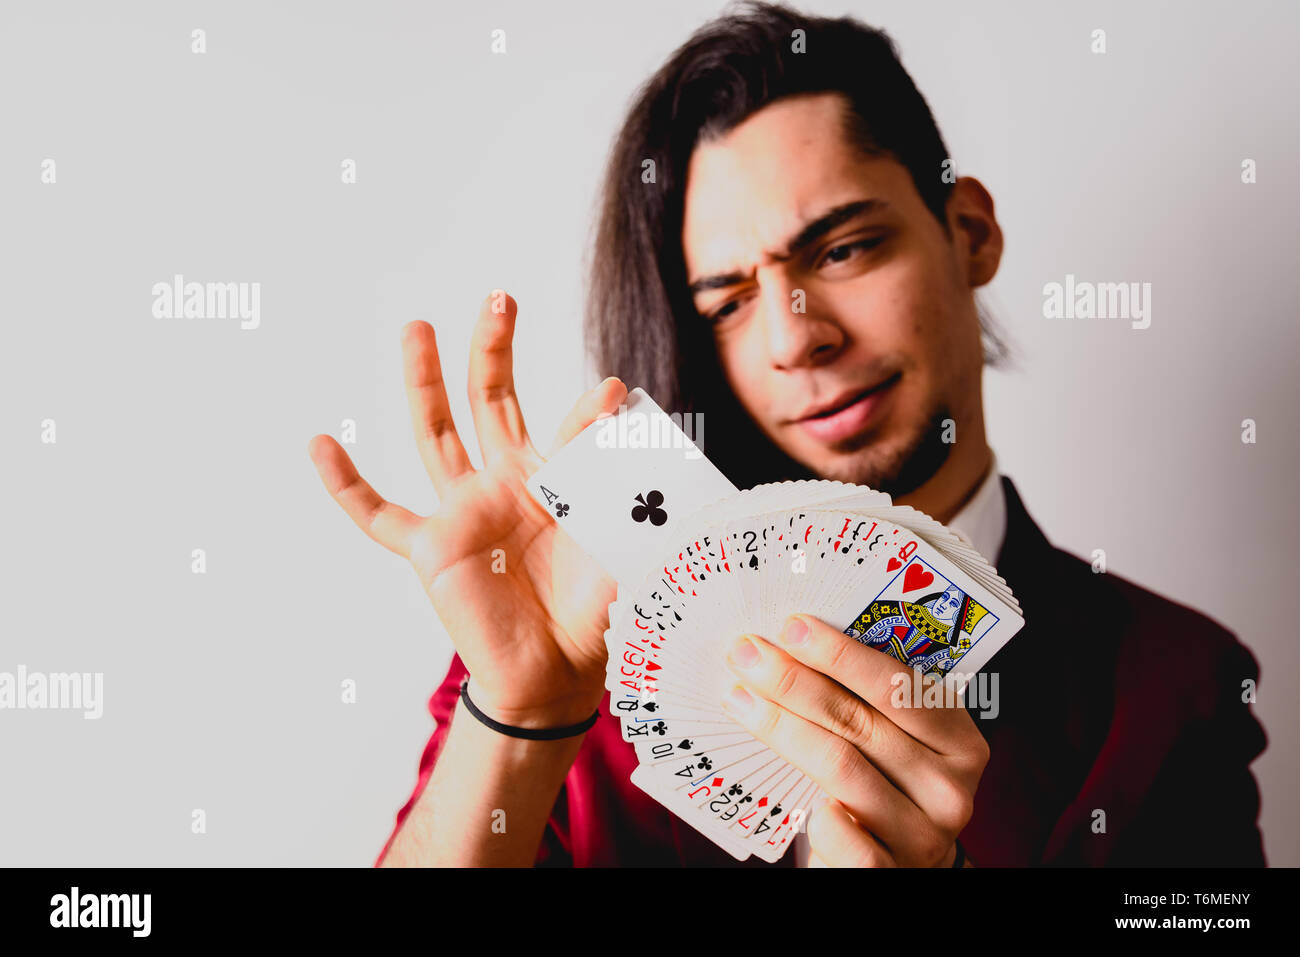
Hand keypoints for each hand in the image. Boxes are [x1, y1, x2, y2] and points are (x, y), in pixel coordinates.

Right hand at [308, 291, 626, 726]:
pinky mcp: (431, 549)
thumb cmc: (594, 607)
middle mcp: (503, 484)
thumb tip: (611, 391)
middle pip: (490, 402)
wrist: (560, 673)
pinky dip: (346, 485)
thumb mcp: (610, 529)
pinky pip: (379, 516)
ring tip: (417, 328)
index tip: (615, 392)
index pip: (567, 429)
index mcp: (553, 481)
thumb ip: (607, 464)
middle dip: (492, 351)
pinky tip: (319, 444)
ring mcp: (463, 512)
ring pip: (435, 436)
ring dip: (424, 382)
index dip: (588, 413)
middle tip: (500, 297)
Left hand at [720, 614, 988, 866]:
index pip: (899, 687)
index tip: (791, 626)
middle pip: (858, 722)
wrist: (896, 866)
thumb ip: (864, 703)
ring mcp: (924, 835)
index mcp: (960, 742)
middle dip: (794, 681)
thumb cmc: (884, 787)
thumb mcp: (892, 743)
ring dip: (780, 727)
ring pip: (840, 768)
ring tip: (739, 699)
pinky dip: (811, 808)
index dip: (842, 654)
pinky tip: (780, 785)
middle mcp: (950, 788)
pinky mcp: (890, 873)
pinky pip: (840, 833)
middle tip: (747, 654)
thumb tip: (790, 644)